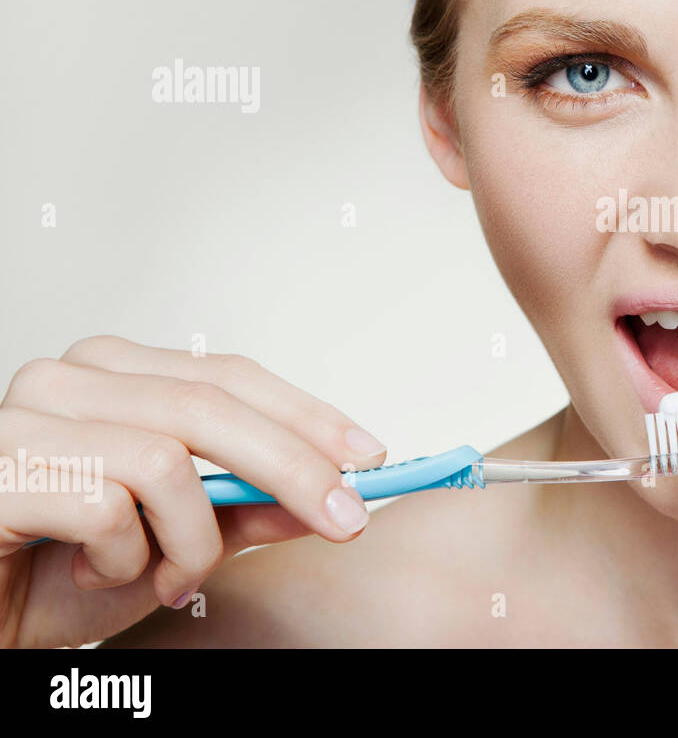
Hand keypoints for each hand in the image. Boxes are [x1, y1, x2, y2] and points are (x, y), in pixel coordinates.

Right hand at [0, 335, 386, 647]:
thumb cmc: (58, 569)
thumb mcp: (179, 542)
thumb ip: (248, 509)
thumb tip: (332, 492)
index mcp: (115, 372)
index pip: (231, 375)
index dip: (308, 415)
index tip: (369, 454)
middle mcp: (70, 377)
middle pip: (215, 405)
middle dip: (296, 468)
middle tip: (346, 519)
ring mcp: (27, 416)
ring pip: (168, 459)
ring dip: (192, 538)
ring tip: (168, 576)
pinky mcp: (0, 469)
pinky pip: (108, 506)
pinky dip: (128, 557)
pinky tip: (100, 572)